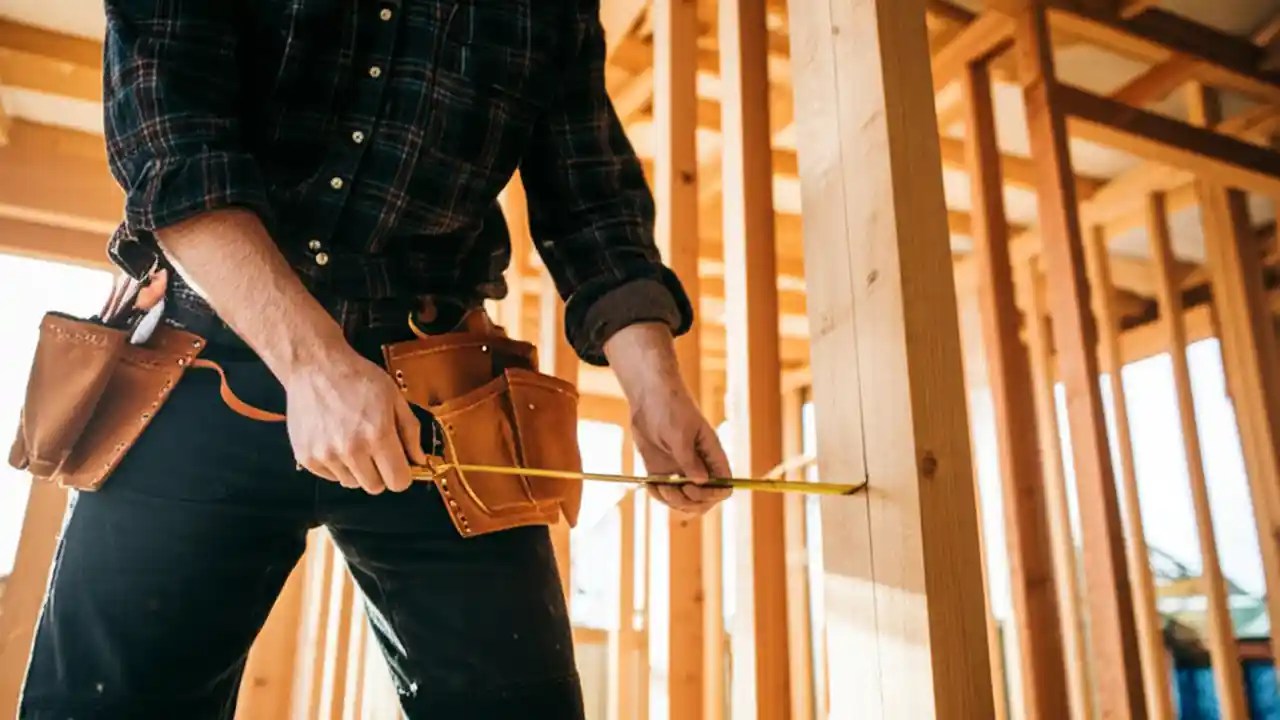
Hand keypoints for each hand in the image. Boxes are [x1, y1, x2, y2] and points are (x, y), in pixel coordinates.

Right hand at [284, 347, 428, 494]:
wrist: (315, 366)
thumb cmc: (359, 378)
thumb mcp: (394, 397)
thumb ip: (410, 431)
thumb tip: (419, 459)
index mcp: (378, 435)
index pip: (398, 482)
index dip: (402, 474)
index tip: (398, 463)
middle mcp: (351, 450)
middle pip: (375, 487)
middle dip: (380, 472)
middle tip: (374, 449)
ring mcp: (326, 455)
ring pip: (351, 483)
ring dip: (356, 469)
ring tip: (351, 440)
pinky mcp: (306, 457)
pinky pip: (330, 476)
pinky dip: (335, 465)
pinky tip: (334, 440)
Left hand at [605, 323, 731, 514]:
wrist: (648, 397)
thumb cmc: (670, 408)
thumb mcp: (679, 433)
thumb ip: (688, 458)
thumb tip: (702, 482)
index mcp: (712, 455)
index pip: (724, 485)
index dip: (713, 494)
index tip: (693, 487)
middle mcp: (699, 466)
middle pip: (705, 500)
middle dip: (691, 502)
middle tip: (674, 489)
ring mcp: (681, 470)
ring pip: (684, 501)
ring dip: (673, 501)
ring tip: (660, 486)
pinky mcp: (663, 471)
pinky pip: (665, 494)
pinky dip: (658, 495)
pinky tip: (651, 484)